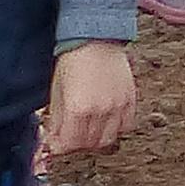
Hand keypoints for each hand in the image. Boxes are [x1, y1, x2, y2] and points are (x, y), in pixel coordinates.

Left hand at [42, 43, 135, 161]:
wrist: (96, 39)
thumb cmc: (73, 62)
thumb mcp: (57, 91)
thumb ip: (57, 119)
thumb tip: (54, 140)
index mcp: (77, 109)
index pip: (69, 144)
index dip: (61, 146)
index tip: (58, 143)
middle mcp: (99, 111)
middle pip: (88, 145)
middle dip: (77, 144)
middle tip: (72, 135)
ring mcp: (117, 106)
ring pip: (108, 139)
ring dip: (96, 139)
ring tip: (89, 129)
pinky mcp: (130, 100)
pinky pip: (126, 126)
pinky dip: (116, 129)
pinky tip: (107, 121)